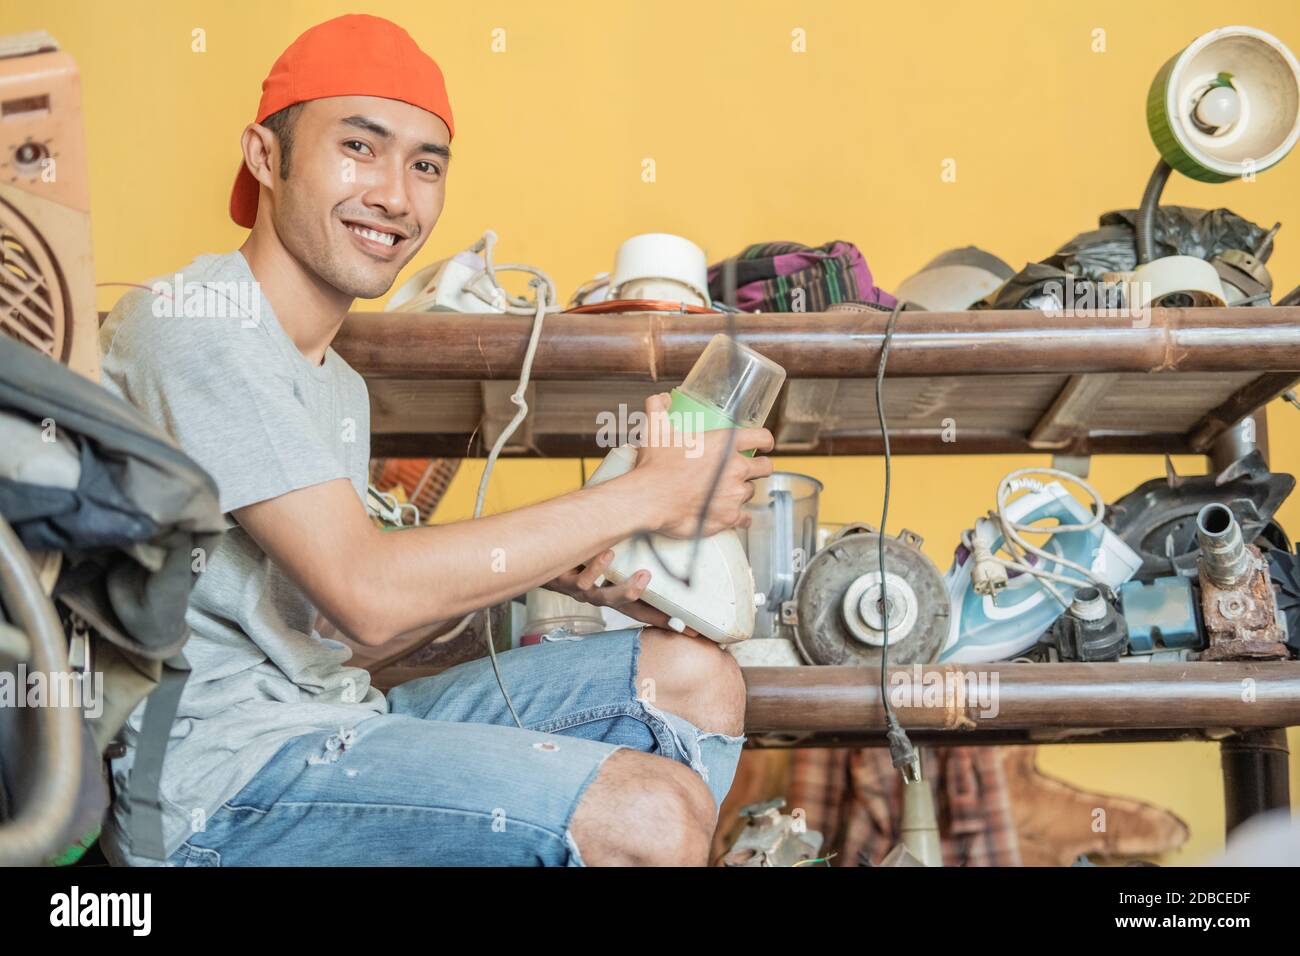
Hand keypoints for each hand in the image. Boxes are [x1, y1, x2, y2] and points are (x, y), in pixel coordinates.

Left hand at [546, 549, 698, 634]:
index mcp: (612, 590)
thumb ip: (631, 540)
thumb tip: (663, 523)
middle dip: (655, 614)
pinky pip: (581, 580)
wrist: (531, 551)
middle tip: (678, 608)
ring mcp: (582, 590)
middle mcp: (599, 594)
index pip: (646, 610)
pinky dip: (596, 568)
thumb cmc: (575, 547)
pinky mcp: (565, 582)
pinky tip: (607, 553)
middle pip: (627, 609)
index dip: (669, 621)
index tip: (696, 633)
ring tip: (643, 574)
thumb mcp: (606, 545)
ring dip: (625, 590)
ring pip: (604, 599)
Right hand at [630, 392, 773, 538]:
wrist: (649, 499)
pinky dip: (740, 517)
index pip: (761, 437)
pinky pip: (745, 518)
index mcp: (725, 444)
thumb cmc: (654, 466)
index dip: (766, 441)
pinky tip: (731, 515)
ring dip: (741, 491)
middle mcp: (736, 468)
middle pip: (765, 467)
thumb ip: (658, 408)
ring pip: (751, 492)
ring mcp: (735, 494)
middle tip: (748, 470)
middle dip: (759, 468)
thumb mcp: (655, 430)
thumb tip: (662, 399)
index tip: (765, 445)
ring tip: (727, 492)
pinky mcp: (730, 517)